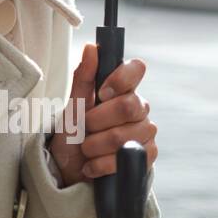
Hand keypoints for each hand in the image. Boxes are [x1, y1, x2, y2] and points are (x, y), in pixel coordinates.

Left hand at [47, 42, 157, 187]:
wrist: (70, 170)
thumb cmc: (73, 134)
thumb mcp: (73, 106)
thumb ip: (84, 78)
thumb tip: (92, 47)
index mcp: (122, 89)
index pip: (137, 68)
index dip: (120, 78)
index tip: (102, 93)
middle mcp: (139, 108)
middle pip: (128, 106)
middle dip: (97, 121)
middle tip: (85, 127)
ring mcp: (145, 133)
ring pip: (124, 135)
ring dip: (95, 146)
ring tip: (85, 149)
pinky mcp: (147, 157)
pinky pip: (127, 158)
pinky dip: (102, 164)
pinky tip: (91, 166)